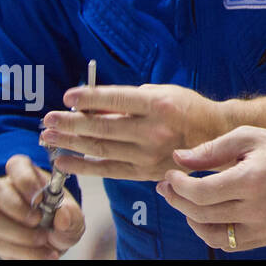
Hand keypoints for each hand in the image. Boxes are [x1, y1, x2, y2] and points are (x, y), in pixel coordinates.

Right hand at [0, 155, 85, 259]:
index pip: (16, 165)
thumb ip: (72, 215)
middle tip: (37, 220)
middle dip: (17, 208)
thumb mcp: (74, 216)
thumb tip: (62, 215)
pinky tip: (42, 254)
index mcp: (27, 175)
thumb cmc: (62, 219)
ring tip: (44, 240)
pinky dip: (23, 252)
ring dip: (21, 234)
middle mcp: (7, 191)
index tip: (39, 197)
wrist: (52, 241)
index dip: (25, 180)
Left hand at [42, 83, 228, 181]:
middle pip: (101, 127)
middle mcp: (153, 130)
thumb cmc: (188, 109)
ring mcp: (148, 154)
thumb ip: (130, 99)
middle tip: (48, 119)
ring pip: (100, 148)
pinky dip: (82, 166)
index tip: (67, 96)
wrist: (216, 137)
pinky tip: (64, 161)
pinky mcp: (145, 172)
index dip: (88, 97)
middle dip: (70, 123)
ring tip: (48, 137)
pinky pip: (107, 170)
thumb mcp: (164, 93)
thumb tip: (92, 105)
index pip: (115, 99)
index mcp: (158, 105)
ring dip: (69, 143)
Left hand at [157, 126, 265, 252]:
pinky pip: (229, 243)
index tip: (169, 175)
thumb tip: (178, 159)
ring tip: (187, 200)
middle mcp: (259, 208)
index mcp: (253, 179)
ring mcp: (264, 227)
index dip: (178, 185)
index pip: (201, 192)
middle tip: (168, 186)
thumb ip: (211, 149)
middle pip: (201, 213)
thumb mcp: (248, 137)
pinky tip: (207, 213)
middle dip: (177, 199)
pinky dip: (211, 231)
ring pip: (211, 234)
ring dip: (191, 218)